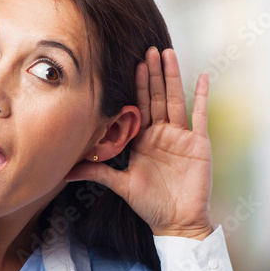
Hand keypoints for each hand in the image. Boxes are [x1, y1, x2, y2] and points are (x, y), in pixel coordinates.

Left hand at [64, 47, 213, 239]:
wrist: (177, 222)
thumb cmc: (150, 204)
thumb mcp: (120, 184)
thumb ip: (97, 173)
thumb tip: (66, 171)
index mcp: (144, 140)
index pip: (139, 107)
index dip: (136, 87)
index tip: (131, 64)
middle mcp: (162, 134)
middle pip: (156, 97)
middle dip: (152, 74)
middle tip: (147, 48)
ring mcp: (181, 137)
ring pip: (175, 100)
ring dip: (172, 77)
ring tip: (168, 53)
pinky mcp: (199, 144)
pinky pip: (200, 116)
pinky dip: (202, 97)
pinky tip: (203, 76)